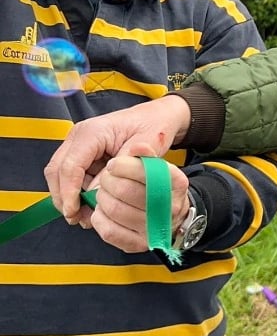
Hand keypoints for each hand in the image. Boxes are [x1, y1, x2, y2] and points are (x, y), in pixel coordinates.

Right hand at [45, 95, 191, 224]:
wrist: (159, 116)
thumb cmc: (155, 126)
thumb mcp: (146, 147)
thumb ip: (123, 169)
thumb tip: (98, 192)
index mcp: (92, 132)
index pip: (70, 166)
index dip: (68, 192)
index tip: (73, 212)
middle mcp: (80, 136)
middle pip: (58, 171)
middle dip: (63, 197)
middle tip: (75, 219)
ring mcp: (79, 144)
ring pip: (62, 175)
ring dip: (70, 196)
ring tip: (84, 217)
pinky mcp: (84, 153)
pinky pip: (73, 175)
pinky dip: (78, 191)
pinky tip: (90, 206)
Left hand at [85, 150, 190, 252]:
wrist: (172, 216)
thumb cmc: (160, 189)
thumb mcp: (159, 168)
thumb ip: (146, 157)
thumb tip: (138, 148)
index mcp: (177, 183)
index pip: (146, 171)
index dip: (123, 167)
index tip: (114, 164)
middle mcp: (170, 208)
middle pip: (125, 191)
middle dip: (108, 182)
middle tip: (107, 179)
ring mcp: (155, 228)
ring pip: (114, 210)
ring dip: (102, 198)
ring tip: (105, 194)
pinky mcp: (139, 244)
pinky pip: (109, 231)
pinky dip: (99, 218)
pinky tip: (104, 211)